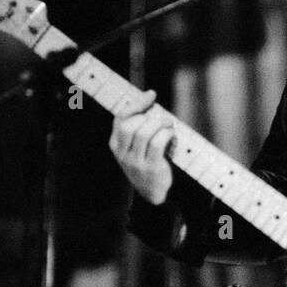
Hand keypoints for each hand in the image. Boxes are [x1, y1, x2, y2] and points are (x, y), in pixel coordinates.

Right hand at [108, 90, 174, 204]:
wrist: (152, 192)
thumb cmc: (147, 163)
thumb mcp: (135, 147)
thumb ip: (138, 128)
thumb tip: (151, 102)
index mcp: (116, 145)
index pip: (120, 118)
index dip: (136, 104)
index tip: (151, 94)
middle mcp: (123, 153)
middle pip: (130, 125)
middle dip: (148, 115)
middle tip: (162, 116)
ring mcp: (136, 161)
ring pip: (144, 133)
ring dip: (159, 123)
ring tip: (168, 124)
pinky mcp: (151, 167)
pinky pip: (157, 144)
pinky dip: (165, 134)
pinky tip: (170, 134)